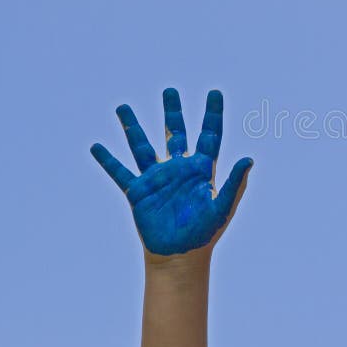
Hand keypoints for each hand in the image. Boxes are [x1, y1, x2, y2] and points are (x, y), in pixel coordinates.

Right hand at [91, 89, 252, 258]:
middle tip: (170, 91)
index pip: (209, 134)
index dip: (212, 114)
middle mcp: (179, 168)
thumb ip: (234, 183)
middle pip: (175, 133)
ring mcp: (157, 178)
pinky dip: (108, 160)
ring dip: (133, 127)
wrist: (181, 255)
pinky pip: (120, 172)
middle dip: (173, 112)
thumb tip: (249, 159)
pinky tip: (97, 147)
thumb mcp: (222, 206)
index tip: (215, 93)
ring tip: (123, 108)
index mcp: (202, 169)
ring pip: (143, 146)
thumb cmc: (205, 233)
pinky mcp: (139, 192)